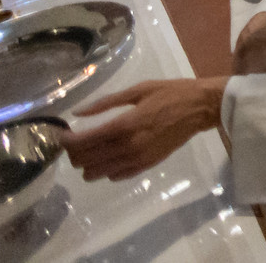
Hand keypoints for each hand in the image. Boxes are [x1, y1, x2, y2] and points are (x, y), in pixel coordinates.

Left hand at [61, 77, 226, 181]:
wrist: (202, 108)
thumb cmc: (171, 93)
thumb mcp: (138, 90)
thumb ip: (105, 102)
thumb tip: (78, 113)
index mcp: (123, 125)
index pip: (83, 142)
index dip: (66, 141)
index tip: (63, 135)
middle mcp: (127, 146)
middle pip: (86, 160)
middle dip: (74, 153)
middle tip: (76, 141)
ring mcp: (137, 159)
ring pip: (97, 173)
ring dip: (87, 164)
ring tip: (91, 151)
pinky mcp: (146, 165)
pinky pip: (116, 176)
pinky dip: (106, 170)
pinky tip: (110, 157)